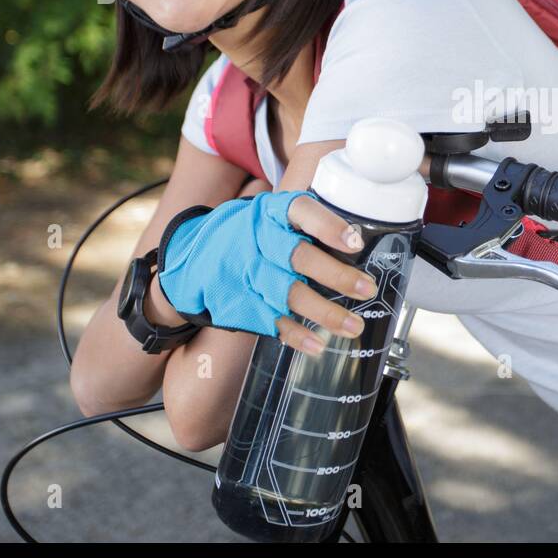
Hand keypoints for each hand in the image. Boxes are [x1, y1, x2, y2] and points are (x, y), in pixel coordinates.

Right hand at [157, 190, 377, 353]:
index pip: (300, 212)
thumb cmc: (249, 233)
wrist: (190, 258)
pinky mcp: (239, 303)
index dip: (328, 226)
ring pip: (288, 294)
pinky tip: (318, 345)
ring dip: (324, 312)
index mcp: (270, 213)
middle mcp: (257, 241)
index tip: (355, 242)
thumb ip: (307, 219)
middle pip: (297, 257)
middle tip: (367, 289)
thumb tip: (362, 227)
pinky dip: (295, 334)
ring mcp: (246, 274)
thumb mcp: (269, 213)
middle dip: (335, 275)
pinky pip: (270, 320)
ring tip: (354, 327)